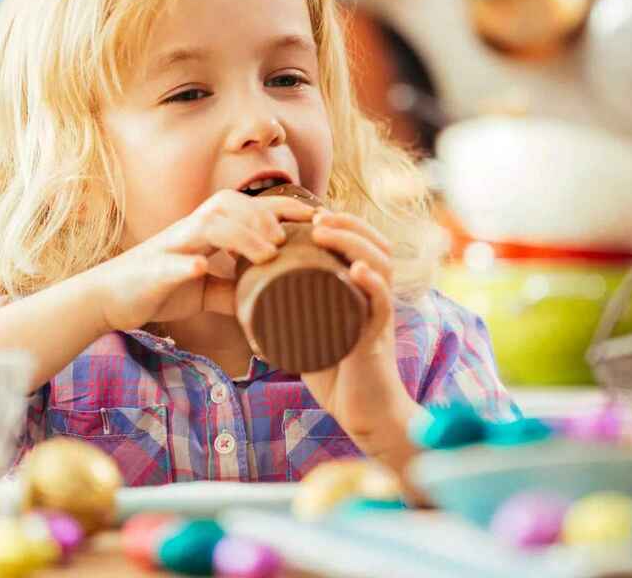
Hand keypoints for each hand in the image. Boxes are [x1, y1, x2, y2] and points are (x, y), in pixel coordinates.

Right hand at [94, 190, 314, 331]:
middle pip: (229, 205)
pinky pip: (171, 262)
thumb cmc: (160, 287)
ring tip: (265, 256)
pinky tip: (202, 268)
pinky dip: (187, 264)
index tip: (315, 215)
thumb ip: (235, 289)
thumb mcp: (206, 291)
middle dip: (262, 218)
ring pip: (207, 226)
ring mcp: (171, 247)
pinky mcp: (153, 270)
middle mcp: (190, 230)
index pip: (248, 206)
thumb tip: (273, 299)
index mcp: (206, 231)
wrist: (110, 299)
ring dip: (239, 237)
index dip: (281, 206)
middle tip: (286, 244)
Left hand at [301, 210, 422, 468]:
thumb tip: (250, 307)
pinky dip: (372, 286)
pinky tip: (357, 272)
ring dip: (355, 244)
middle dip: (348, 226)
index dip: (346, 225)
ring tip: (328, 231)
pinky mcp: (378, 342)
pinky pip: (382, 307)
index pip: (366, 247)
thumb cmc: (339, 376)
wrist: (364, 416)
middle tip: (318, 217)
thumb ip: (293, 321)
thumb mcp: (313, 337)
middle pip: (376, 248)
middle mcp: (377, 300)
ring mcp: (379, 319)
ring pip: (381, 268)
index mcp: (364, 295)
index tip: (316, 215)